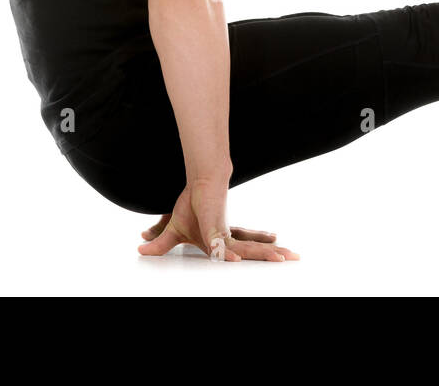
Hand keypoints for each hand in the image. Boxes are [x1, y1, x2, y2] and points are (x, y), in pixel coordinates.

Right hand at [136, 177, 297, 261]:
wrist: (192, 180)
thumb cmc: (188, 203)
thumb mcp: (173, 229)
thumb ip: (162, 242)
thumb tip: (141, 249)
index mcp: (222, 235)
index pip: (245, 247)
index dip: (260, 251)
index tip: (281, 253)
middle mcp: (227, 233)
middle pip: (254, 248)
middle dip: (273, 254)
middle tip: (297, 255)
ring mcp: (222, 229)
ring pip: (246, 246)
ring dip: (262, 253)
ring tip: (281, 258)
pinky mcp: (211, 225)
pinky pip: (218, 243)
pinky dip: (224, 251)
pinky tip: (233, 258)